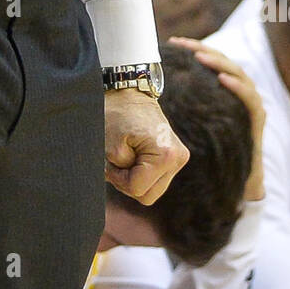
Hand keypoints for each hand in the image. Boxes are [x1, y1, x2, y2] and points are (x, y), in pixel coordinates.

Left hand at [103, 89, 188, 204]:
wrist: (128, 92)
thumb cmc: (116, 115)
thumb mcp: (110, 147)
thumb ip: (119, 175)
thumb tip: (130, 188)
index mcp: (166, 155)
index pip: (137, 189)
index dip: (118, 178)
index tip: (111, 158)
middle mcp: (178, 158)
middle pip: (147, 196)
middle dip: (127, 181)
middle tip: (116, 160)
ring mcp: (179, 158)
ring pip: (152, 191)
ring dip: (135, 178)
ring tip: (126, 155)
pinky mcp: (175, 158)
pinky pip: (155, 180)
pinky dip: (141, 173)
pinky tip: (135, 156)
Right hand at [169, 36, 265, 200]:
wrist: (232, 147)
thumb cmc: (237, 162)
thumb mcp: (246, 175)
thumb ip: (253, 185)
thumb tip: (259, 193)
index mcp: (254, 116)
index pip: (250, 96)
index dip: (239, 86)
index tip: (223, 79)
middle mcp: (246, 96)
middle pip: (236, 71)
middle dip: (217, 61)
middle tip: (197, 56)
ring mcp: (233, 84)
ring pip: (222, 60)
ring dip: (203, 50)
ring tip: (183, 46)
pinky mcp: (220, 76)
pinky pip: (210, 57)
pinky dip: (196, 49)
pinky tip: (179, 45)